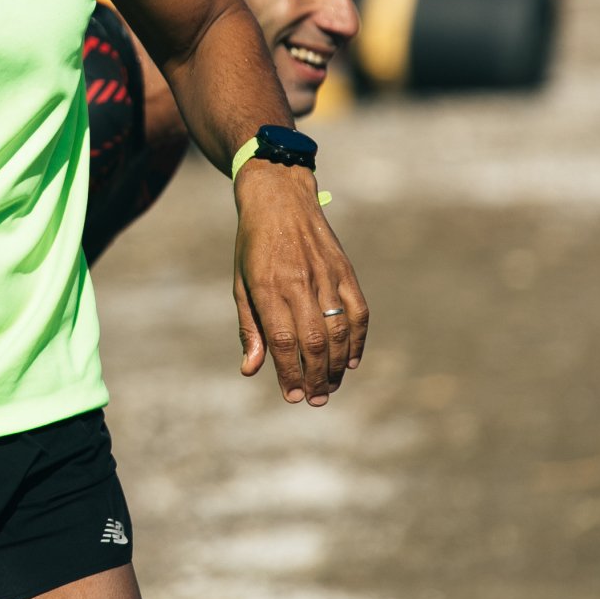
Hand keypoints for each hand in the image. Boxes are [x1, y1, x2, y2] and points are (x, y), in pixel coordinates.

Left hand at [231, 161, 368, 405]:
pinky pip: (358, 312)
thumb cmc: (254, 246)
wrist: (279, 198)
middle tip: (314, 400)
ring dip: (336, 365)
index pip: (282, 341)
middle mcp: (299, 282)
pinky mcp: (345, 270)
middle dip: (315, 378)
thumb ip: (249, 328)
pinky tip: (350, 361)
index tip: (291, 396)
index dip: (289, 373)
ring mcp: (326, 275)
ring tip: (330, 387)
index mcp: (268, 287)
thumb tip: (251, 370)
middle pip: (313, 342)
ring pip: (339, 331)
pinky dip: (358, 340)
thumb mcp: (240, 284)